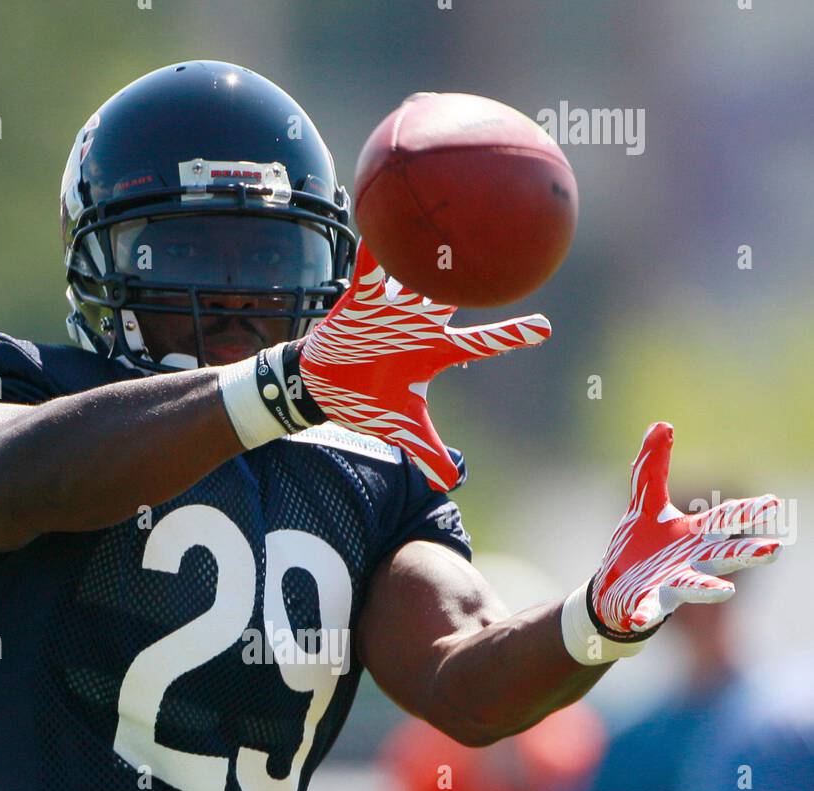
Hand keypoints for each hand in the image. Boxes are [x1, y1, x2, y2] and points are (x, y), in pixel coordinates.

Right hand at [298, 240, 550, 490]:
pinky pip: (367, 276)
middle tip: (503, 251)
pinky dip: (371, 256)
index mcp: (434, 350)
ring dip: (426, 257)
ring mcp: (391, 310)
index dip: (509, 335)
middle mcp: (419, 323)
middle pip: (454, 297)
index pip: (479, 342)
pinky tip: (376, 233)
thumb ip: (426, 451)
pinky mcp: (360, 302)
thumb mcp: (401, 428)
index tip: (545, 328)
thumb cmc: (369, 399)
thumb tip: (448, 483)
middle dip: (475, 276)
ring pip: (415, 280)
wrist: (324, 384)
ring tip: (444, 228)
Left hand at [591, 421, 781, 634]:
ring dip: (709, 590)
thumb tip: (662, 423)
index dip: (748, 511)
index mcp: (693, 536)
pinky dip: (646, 614)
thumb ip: (652, 468)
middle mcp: (689, 562)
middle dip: (746, 553)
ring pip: (694, 587)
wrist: (615, 588)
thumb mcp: (644, 504)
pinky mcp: (646, 603)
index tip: (774, 503)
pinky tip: (641, 620)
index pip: (725, 520)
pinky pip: (648, 611)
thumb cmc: (640, 546)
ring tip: (726, 593)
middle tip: (773, 551)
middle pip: (722, 556)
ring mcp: (670, 584)